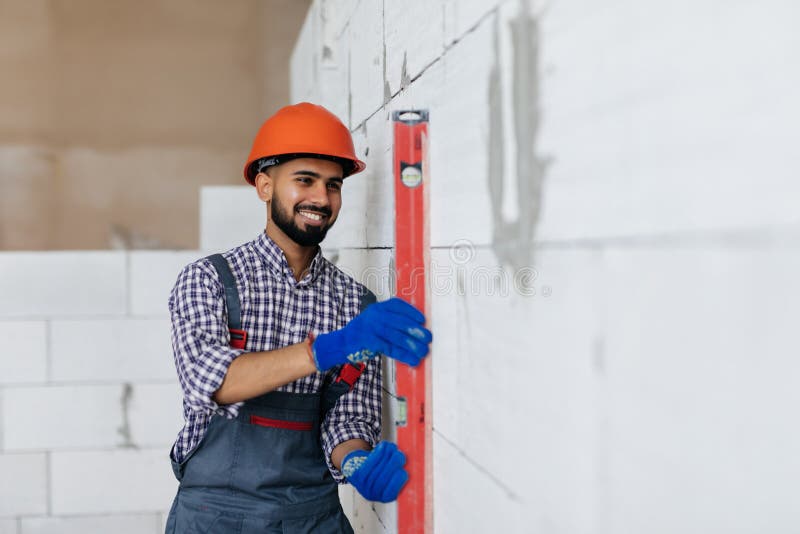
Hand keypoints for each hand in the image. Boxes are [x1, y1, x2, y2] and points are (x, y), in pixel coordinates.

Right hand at [312, 297, 431, 370]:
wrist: (342, 343)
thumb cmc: (364, 333)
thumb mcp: (376, 321)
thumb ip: (392, 321)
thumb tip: (416, 330)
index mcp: (379, 308)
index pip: (398, 306)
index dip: (412, 312)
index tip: (423, 320)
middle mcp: (375, 315)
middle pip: (400, 322)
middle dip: (416, 331)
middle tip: (428, 338)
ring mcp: (372, 328)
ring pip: (397, 337)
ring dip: (413, 345)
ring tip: (423, 351)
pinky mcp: (369, 342)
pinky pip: (391, 348)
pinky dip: (403, 355)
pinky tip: (412, 360)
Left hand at [342, 441, 407, 502]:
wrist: (361, 467)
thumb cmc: (385, 470)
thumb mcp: (395, 475)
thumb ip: (403, 471)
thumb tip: (415, 463)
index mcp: (386, 497)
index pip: (391, 492)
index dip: (397, 483)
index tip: (404, 472)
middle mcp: (373, 495)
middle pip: (383, 480)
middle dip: (392, 466)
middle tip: (399, 455)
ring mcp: (362, 486)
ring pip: (376, 470)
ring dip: (385, 457)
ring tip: (392, 448)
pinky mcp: (356, 475)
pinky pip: (368, 464)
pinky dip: (377, 454)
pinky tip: (383, 446)